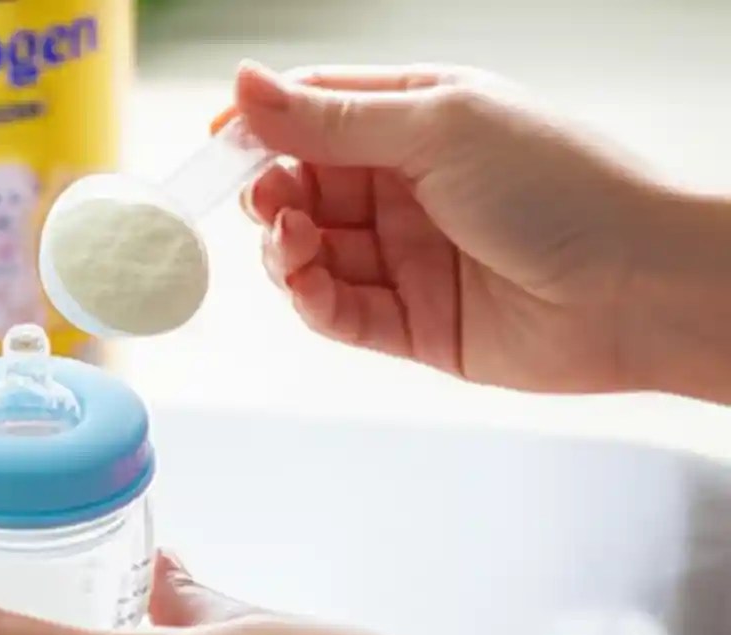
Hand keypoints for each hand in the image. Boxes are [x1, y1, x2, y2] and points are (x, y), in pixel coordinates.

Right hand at [234, 61, 730, 401]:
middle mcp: (406, 187)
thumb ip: (330, 120)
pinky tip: (308, 284)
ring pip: (309, 251)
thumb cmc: (560, 186)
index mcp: (417, 121)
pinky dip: (310, 299)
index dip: (264, 125)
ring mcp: (407, 256)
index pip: (316, 112)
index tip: (220, 140)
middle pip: (302, 186)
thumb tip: (244, 87)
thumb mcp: (435, 129)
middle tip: (268, 201)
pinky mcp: (410, 322)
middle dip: (271, 194)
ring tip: (293, 242)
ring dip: (284, 248)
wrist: (638, 288)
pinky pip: (337, 311)